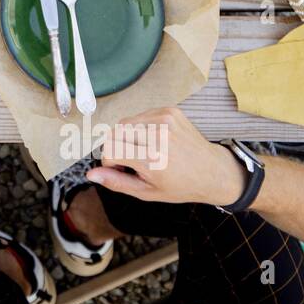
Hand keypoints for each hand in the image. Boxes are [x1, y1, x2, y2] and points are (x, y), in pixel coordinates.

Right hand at [86, 107, 246, 206]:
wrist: (213, 171)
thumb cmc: (181, 185)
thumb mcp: (147, 192)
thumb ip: (117, 182)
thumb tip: (91, 174)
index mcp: (152, 159)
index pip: (110, 150)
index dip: (109, 162)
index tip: (121, 169)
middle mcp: (158, 136)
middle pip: (114, 133)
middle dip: (116, 147)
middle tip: (132, 161)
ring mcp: (164, 120)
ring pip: (125, 123)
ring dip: (127, 137)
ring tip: (144, 150)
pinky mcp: (169, 111)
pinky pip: (140, 115)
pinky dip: (140, 127)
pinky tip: (154, 140)